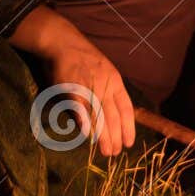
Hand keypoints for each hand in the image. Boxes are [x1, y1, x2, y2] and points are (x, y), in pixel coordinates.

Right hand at [10, 6, 136, 155]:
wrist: (65, 43)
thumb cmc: (85, 59)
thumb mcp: (105, 72)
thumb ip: (109, 92)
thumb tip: (112, 115)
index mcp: (116, 82)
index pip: (127, 108)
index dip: (129, 127)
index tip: (129, 142)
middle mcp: (105, 86)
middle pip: (114, 116)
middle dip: (116, 137)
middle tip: (115, 152)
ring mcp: (89, 87)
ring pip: (99, 116)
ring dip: (103, 136)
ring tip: (105, 151)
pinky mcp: (72, 89)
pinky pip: (80, 109)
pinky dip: (85, 122)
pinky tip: (88, 136)